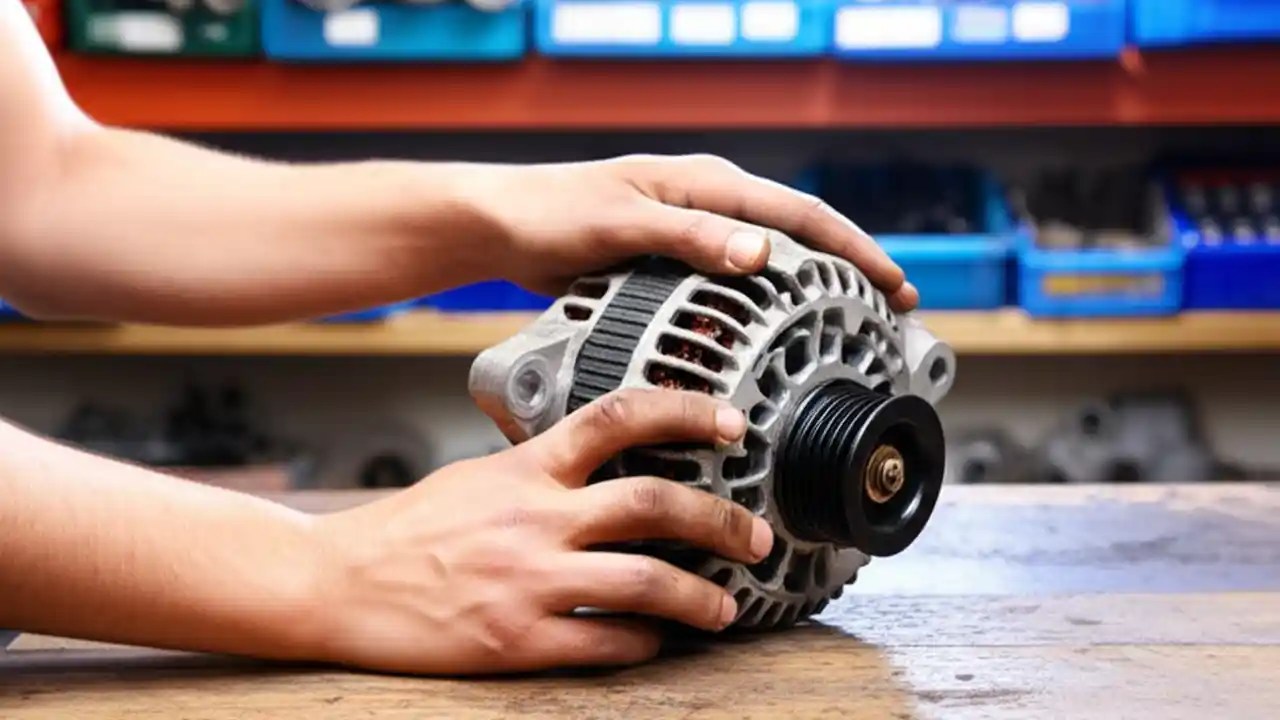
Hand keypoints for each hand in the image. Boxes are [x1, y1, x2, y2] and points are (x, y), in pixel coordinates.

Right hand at [308, 389, 773, 674]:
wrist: (339, 583)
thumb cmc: (408, 530)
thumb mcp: (477, 476)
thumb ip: (541, 470)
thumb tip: (602, 466)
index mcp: (526, 469)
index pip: (618, 418)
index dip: (685, 412)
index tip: (729, 421)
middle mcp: (535, 518)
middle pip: (654, 504)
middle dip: (722, 521)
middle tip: (755, 536)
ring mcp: (529, 582)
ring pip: (646, 581)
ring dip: (701, 596)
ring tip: (725, 605)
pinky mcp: (517, 640)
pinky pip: (606, 643)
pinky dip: (644, 643)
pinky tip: (656, 641)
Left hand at [460, 154, 917, 311]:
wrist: (505, 227)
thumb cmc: (555, 213)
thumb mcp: (625, 223)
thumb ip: (692, 237)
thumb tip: (762, 253)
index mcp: (708, 185)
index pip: (801, 216)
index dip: (854, 252)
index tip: (894, 288)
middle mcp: (710, 205)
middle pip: (799, 240)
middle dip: (848, 276)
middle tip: (888, 318)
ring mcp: (694, 235)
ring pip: (771, 265)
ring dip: (811, 296)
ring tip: (846, 334)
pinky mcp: (675, 263)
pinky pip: (734, 287)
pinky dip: (763, 310)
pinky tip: (774, 339)